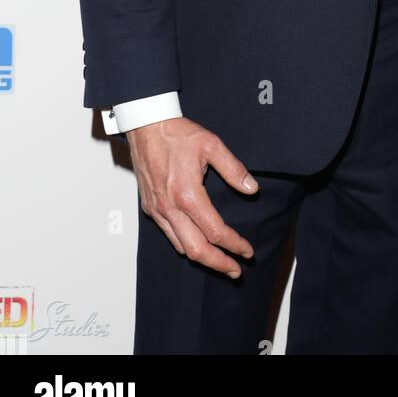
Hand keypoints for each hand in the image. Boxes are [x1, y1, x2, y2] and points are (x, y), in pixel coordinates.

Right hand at [128, 117, 256, 276]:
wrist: (145, 126)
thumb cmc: (177, 133)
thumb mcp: (212, 145)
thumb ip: (234, 169)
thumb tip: (252, 190)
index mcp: (187, 194)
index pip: (215, 231)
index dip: (234, 245)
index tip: (247, 251)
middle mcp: (170, 207)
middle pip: (196, 250)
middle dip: (218, 264)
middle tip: (236, 271)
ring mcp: (158, 210)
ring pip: (180, 246)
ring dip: (202, 258)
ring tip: (221, 261)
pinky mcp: (150, 208)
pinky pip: (169, 235)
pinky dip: (185, 245)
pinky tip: (197, 243)